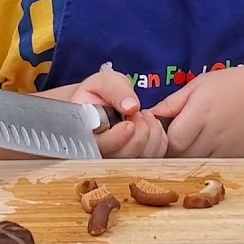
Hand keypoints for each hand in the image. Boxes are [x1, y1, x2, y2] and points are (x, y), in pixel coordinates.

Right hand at [48, 67, 167, 157]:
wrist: (100, 105)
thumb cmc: (99, 93)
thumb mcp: (104, 82)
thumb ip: (115, 89)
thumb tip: (130, 106)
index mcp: (85, 133)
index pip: (98, 146)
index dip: (116, 138)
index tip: (129, 124)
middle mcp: (99, 152)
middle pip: (122, 157)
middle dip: (139, 134)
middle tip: (138, 113)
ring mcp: (117, 160)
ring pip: (140, 160)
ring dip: (151, 136)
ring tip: (143, 116)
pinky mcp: (135, 161)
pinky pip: (154, 157)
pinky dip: (159, 140)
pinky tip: (150, 125)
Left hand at [149, 65, 243, 157]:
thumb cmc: (228, 86)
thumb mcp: (197, 86)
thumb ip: (171, 103)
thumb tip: (146, 117)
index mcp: (202, 113)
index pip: (174, 141)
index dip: (164, 141)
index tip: (164, 134)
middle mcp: (215, 134)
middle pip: (183, 157)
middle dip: (172, 153)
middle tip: (173, 142)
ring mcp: (229, 149)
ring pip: (198, 166)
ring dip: (188, 160)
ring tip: (190, 144)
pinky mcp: (240, 158)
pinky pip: (215, 167)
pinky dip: (206, 163)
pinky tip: (206, 149)